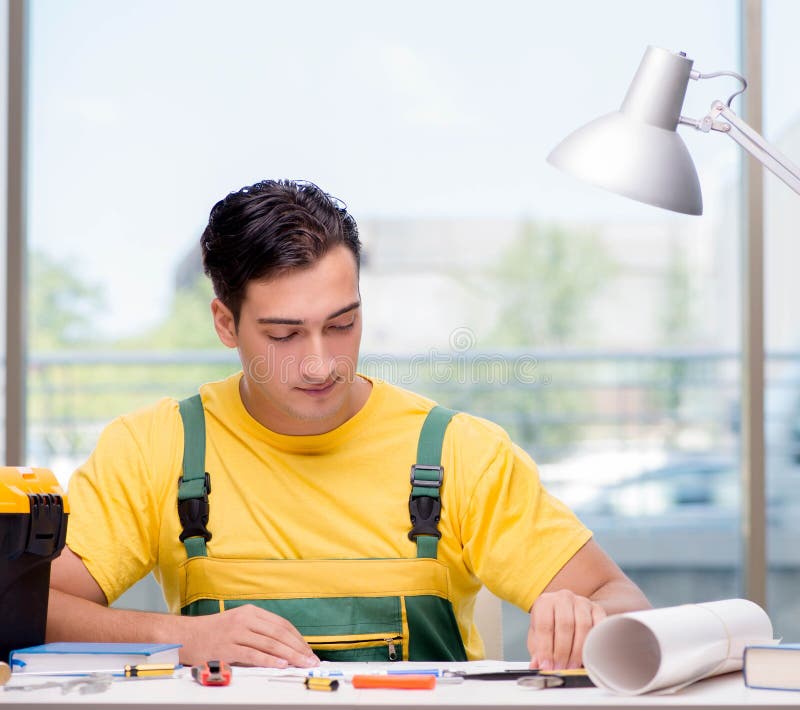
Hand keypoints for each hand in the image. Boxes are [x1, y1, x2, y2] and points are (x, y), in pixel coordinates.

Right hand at [179, 604, 318, 667]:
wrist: (186, 636)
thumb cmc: (214, 632)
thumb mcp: (239, 623)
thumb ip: (259, 630)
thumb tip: (284, 646)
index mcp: (251, 612)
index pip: (282, 624)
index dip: (297, 638)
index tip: (308, 649)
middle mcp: (245, 620)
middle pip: (279, 633)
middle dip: (298, 648)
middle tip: (311, 659)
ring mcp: (236, 633)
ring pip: (270, 644)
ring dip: (290, 655)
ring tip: (302, 664)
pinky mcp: (228, 647)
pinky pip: (253, 654)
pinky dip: (269, 660)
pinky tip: (281, 664)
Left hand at [527, 589, 605, 669]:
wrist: (566, 612)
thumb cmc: (550, 625)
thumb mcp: (538, 637)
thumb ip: (537, 651)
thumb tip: (535, 666)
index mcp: (545, 602)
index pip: (544, 625)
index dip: (545, 648)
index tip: (547, 666)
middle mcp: (563, 598)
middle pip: (565, 625)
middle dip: (563, 652)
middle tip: (561, 668)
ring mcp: (582, 602)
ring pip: (583, 626)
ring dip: (578, 650)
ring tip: (573, 666)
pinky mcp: (598, 609)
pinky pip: (599, 626)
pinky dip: (595, 643)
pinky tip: (589, 656)